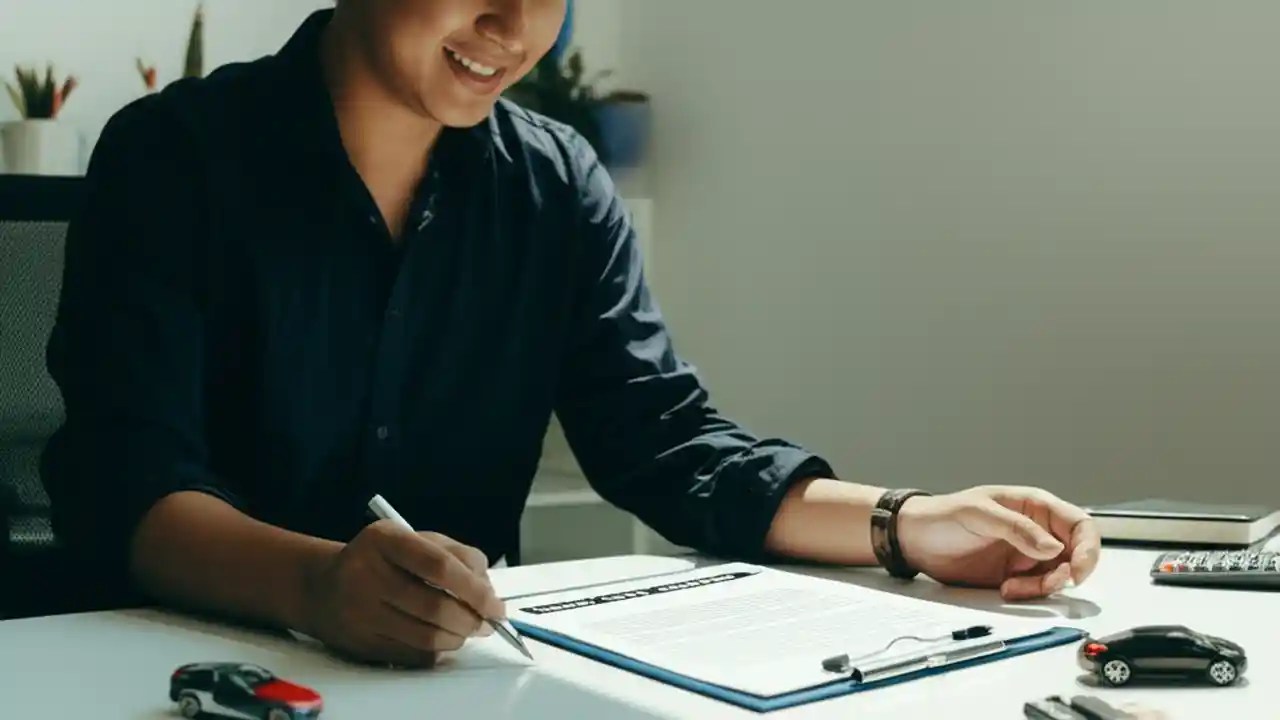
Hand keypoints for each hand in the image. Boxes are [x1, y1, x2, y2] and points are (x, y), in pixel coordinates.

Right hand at [301, 520, 504, 666]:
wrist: (323, 586)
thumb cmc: (383, 559)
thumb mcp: (415, 539)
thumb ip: (456, 555)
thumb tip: (488, 591)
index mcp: (384, 540)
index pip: (439, 566)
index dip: (474, 588)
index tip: (495, 603)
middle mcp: (366, 574)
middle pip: (435, 605)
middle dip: (471, 618)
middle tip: (487, 621)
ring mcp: (360, 612)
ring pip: (426, 636)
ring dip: (458, 637)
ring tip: (467, 629)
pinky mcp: (360, 643)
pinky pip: (413, 654)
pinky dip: (437, 649)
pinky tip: (442, 637)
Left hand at [895, 486, 1100, 600]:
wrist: (914, 539)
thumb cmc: (944, 515)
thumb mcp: (979, 514)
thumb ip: (1017, 529)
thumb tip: (1054, 548)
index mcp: (1035, 506)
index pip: (1079, 525)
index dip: (1088, 548)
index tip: (1078, 570)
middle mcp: (1037, 530)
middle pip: (1075, 554)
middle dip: (1067, 573)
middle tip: (1047, 583)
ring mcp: (1027, 554)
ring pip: (1058, 576)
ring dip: (1044, 587)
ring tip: (1013, 587)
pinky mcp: (1015, 575)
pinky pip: (1037, 590)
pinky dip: (1029, 595)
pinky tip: (1006, 589)